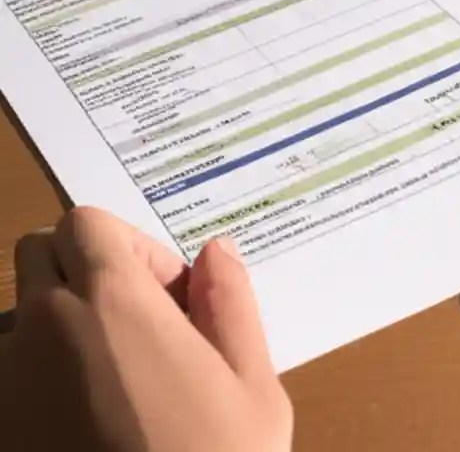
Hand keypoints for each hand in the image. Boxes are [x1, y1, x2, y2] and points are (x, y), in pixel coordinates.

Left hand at [0, 206, 291, 450]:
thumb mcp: (254, 387)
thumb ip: (231, 305)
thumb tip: (216, 253)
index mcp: (114, 304)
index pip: (87, 223)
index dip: (132, 246)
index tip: (170, 295)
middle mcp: (44, 328)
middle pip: (40, 253)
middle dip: (86, 269)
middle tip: (140, 324)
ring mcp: (8, 378)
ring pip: (19, 312)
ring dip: (57, 320)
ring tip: (111, 376)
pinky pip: (6, 369)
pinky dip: (35, 372)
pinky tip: (83, 417)